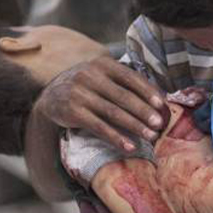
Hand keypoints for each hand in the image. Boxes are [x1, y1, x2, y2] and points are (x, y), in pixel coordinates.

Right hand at [38, 54, 167, 151]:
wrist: (50, 96)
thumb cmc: (87, 87)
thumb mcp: (102, 77)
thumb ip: (125, 84)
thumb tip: (160, 100)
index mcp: (102, 65)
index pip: (130, 77)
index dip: (148, 91)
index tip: (162, 105)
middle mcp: (90, 76)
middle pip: (123, 96)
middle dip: (144, 112)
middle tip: (160, 124)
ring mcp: (79, 94)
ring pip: (113, 113)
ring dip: (134, 126)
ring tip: (150, 136)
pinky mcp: (72, 112)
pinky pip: (99, 127)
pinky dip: (116, 138)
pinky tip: (129, 147)